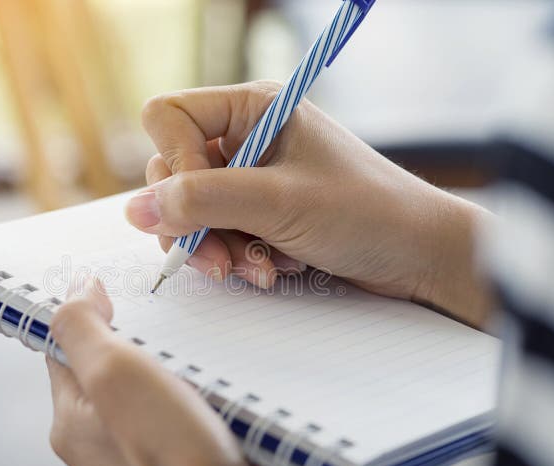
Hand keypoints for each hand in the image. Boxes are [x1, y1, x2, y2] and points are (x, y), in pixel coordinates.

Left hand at [47, 277, 281, 465]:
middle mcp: (99, 461)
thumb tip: (76, 290)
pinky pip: (200, 450)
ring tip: (223, 384)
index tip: (122, 296)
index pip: (67, 355)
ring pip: (163, 419)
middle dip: (151, 360)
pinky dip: (220, 432)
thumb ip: (87, 328)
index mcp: (74, 426)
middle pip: (118, 388)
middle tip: (186, 342)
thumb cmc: (173, 465)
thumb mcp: (117, 374)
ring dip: (192, 396)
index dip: (90, 320)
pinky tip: (243, 425)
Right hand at [126, 81, 492, 326]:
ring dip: (216, 247)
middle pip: (172, 172)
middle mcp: (245, 138)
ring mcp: (250, 178)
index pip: (168, 118)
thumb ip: (201, 202)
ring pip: (190, 211)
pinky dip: (235, 257)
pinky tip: (271, 269)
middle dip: (194, 223)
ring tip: (258, 267)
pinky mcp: (258, 213)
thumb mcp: (278, 203)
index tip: (200, 205)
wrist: (417, 255)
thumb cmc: (367, 212)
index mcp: (252, 109)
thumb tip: (136, 210)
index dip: (173, 165)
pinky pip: (216, 234)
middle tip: (223, 258)